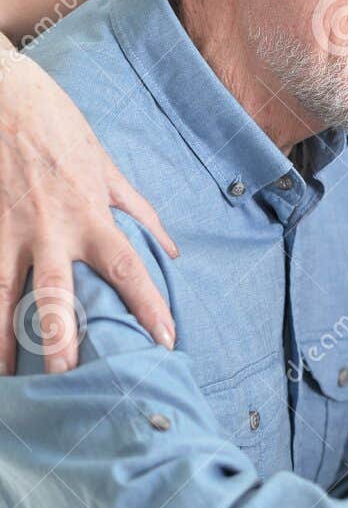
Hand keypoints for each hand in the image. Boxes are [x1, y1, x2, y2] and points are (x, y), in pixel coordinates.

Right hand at [0, 52, 177, 372]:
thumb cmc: (57, 125)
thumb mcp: (107, 164)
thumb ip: (139, 211)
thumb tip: (171, 251)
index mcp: (90, 215)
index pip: (128, 270)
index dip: (149, 306)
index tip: (166, 340)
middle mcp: (49, 231)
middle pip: (57, 298)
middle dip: (61, 343)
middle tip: (68, 383)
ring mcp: (5, 230)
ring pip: (2, 297)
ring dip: (1, 341)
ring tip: (6, 380)